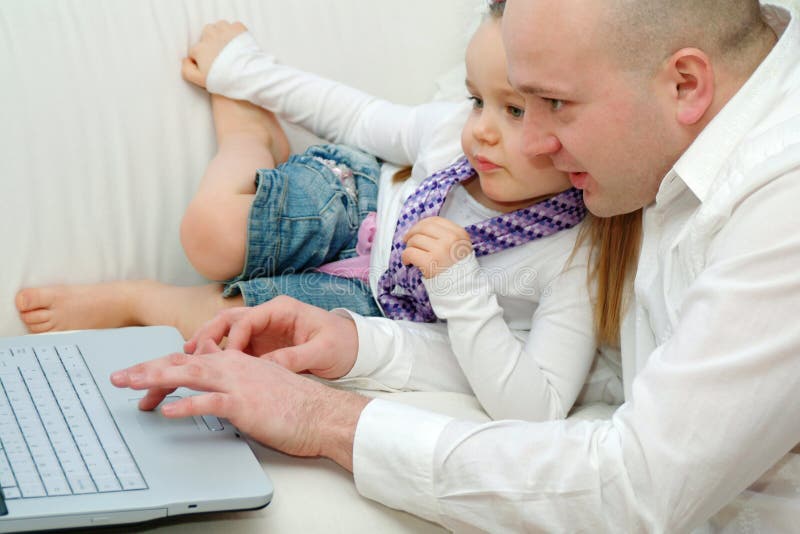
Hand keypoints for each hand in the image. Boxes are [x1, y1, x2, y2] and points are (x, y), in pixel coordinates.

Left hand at [110, 350, 369, 469]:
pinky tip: (168, 412)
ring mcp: (238, 384)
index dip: (162, 365)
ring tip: (130, 385)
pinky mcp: (244, 404)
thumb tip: (213, 367)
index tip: (140, 375)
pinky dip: (186, 406)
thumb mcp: (262, 380)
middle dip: (147, 368)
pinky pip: (209, 403)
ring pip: (189, 375)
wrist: (322, 413)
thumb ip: (236, 372)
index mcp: (237, 360)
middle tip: (119, 377)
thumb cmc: (295, 403)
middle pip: (182, 362)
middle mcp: (234, 366)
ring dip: (156, 379)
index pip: (191, 357)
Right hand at [182, 20, 247, 87]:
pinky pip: (234, 27)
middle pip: (206, 36)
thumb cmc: (224, 80)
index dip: (203, 59)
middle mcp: (208, 35)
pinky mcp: (238, 28)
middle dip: (211, 44)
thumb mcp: (200, 80)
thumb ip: (186, 70)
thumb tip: (185, 60)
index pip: (196, 50)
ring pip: (219, 28)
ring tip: (230, 50)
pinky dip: (235, 34)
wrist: (248, 76)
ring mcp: (223, 29)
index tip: (212, 66)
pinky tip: (239, 46)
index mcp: (199, 48)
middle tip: (222, 57)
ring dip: (222, 36)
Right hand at [184, 295, 358, 378]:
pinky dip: (221, 356)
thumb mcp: (322, 351)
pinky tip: (209, 368)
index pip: (247, 320)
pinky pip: (237, 348)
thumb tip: (267, 367)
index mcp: (282, 310)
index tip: (226, 359)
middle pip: (230, 320)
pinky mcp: (264, 345)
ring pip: (228, 333)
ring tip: (189, 358)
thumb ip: (294, 357)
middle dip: (208, 334)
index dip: (232, 340)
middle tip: (190, 350)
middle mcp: (270, 316)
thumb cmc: (343, 344)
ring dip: (209, 344)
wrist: (356, 349)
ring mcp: (265, 331)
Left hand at [402, 216, 472, 277]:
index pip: (435, 221)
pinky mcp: (430, 262)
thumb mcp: (459, 246)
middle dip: (411, 233)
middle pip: (423, 227)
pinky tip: (408, 262)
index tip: (416, 231)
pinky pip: (410, 252)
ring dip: (409, 247)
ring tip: (412, 255)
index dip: (421, 224)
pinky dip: (405, 257)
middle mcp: (451, 239)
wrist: (462, 288)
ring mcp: (440, 250)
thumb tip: (420, 229)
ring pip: (415, 240)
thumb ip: (445, 236)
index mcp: (459, 233)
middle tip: (407, 240)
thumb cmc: (458, 269)